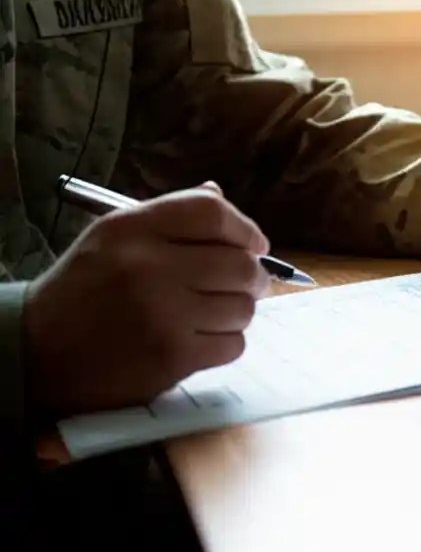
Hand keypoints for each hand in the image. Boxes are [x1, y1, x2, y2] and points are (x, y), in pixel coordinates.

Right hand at [22, 183, 270, 416]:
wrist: (35, 353)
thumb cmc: (82, 291)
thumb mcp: (111, 238)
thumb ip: (167, 217)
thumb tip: (219, 194)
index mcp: (132, 229)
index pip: (212, 213)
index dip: (244, 228)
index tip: (255, 245)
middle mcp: (149, 267)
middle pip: (240, 264)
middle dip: (253, 276)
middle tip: (246, 285)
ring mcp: (163, 314)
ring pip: (243, 307)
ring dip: (238, 312)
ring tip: (214, 313)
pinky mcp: (172, 357)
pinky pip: (233, 344)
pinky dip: (226, 343)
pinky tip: (200, 340)